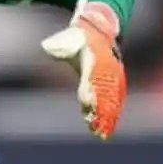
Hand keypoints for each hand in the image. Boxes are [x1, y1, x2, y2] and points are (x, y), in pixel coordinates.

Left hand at [40, 0, 125, 138]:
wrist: (101, 29)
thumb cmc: (80, 37)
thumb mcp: (70, 38)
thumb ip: (59, 44)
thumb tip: (47, 46)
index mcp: (94, 60)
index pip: (91, 79)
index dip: (89, 92)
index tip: (85, 104)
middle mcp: (106, 71)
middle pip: (104, 94)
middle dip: (99, 111)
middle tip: (94, 128)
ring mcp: (112, 77)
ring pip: (112, 101)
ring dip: (107, 118)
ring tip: (101, 134)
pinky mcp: (115, 84)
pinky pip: (115, 102)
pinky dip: (112, 115)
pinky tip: (107, 130)